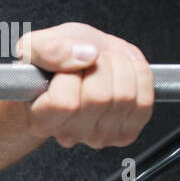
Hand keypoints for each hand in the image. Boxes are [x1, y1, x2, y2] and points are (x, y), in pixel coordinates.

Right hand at [16, 22, 152, 148]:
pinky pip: (144, 101)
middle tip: (90, 60)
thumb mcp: (36, 44)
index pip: (63, 103)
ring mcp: (98, 136)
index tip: (67, 66)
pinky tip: (122, 73)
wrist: (72, 67)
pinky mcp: (125, 133)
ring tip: (104, 64)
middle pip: (99, 98)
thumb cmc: (51, 62)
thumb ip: (50, 49)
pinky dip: (139, 76)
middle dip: (101, 64)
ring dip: (120, 66)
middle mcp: (68, 133)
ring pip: (124, 96)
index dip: (70, 75)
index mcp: (40, 118)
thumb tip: (84, 56)